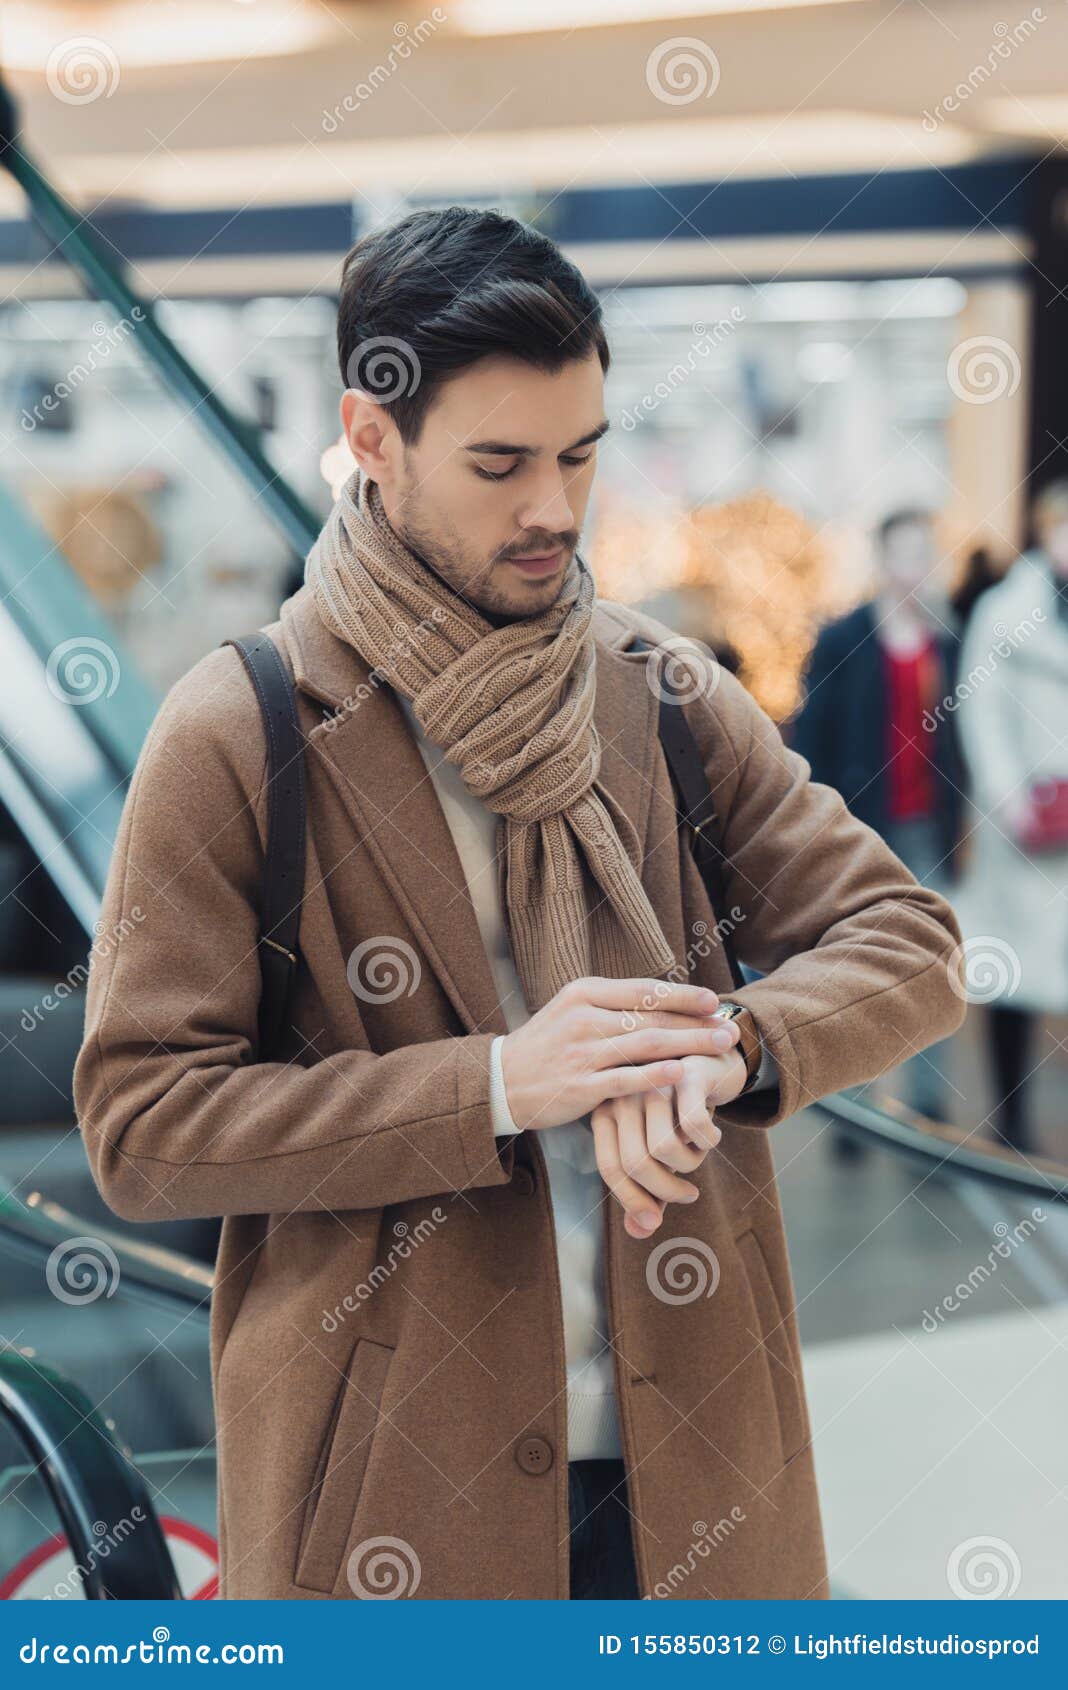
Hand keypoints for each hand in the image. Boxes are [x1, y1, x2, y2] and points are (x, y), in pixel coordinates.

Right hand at [498, 975, 739, 1132]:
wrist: (501, 1080)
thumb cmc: (546, 1044)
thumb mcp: (572, 1009)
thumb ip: (612, 1003)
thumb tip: (663, 997)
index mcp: (584, 993)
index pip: (644, 990)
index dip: (684, 995)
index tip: (714, 1001)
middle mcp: (584, 1018)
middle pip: (652, 1017)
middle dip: (696, 1022)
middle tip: (729, 1028)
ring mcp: (581, 1053)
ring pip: (645, 1044)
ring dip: (688, 1044)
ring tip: (719, 1048)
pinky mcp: (579, 1086)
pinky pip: (624, 1079)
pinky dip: (655, 1075)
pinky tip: (681, 1074)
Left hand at [591, 1047, 747, 1239]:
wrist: (712, 1058)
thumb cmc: (679, 1111)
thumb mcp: (660, 1149)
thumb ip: (647, 1189)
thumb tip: (639, 1232)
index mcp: (607, 1111)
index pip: (610, 1167)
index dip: (632, 1200)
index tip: (654, 1219)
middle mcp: (624, 1094)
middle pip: (635, 1163)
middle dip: (665, 1191)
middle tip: (687, 1194)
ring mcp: (652, 1081)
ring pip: (664, 1148)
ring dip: (689, 1165)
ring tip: (698, 1155)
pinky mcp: (684, 1073)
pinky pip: (694, 1126)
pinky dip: (708, 1142)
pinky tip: (713, 1136)